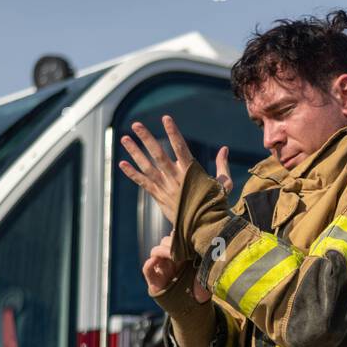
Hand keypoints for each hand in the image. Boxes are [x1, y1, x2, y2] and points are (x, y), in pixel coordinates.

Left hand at [118, 114, 232, 223]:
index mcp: (191, 172)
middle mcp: (175, 178)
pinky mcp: (159, 197)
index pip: (180, 147)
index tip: (166, 118)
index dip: (173, 132)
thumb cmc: (216, 206)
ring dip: (135, 152)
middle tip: (136, 124)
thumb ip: (222, 165)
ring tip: (124, 138)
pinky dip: (132, 174)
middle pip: (158, 154)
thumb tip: (224, 149)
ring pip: (147, 166)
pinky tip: (122, 164)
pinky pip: (143, 183)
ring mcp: (165, 187)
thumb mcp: (224, 184)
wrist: (205, 228)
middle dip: (146, 138)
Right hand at [143, 232, 210, 302]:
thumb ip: (206, 265)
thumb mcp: (206, 275)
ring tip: (171, 256)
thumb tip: (212, 252)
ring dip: (162, 251)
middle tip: (180, 250)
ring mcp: (162, 268)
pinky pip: (147, 269)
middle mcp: (170, 260)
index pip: (176, 238)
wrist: (193, 308)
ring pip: (156, 251)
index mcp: (183, 255)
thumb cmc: (201, 290)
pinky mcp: (154, 280)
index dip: (179, 236)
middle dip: (171, 243)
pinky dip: (150, 264)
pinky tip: (155, 262)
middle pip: (165, 242)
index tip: (187, 238)